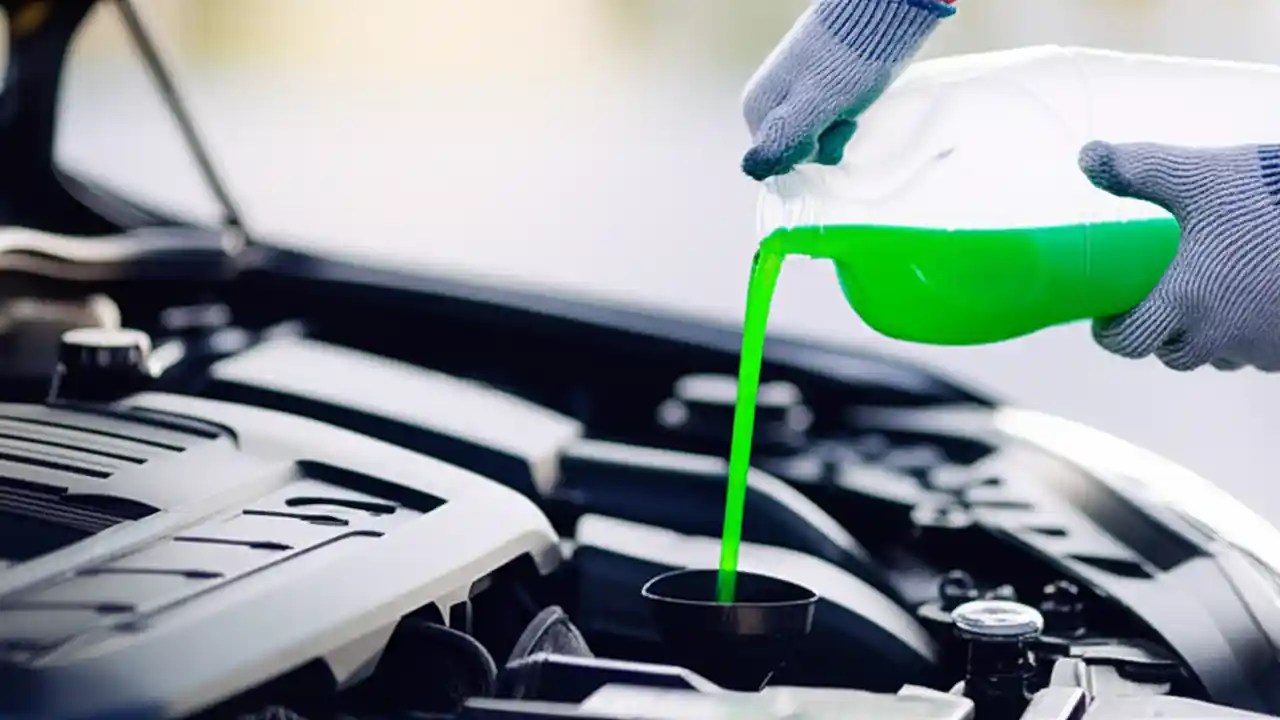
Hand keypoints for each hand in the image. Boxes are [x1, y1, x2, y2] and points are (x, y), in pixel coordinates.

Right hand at [741, 0, 952, 180]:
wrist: (877, 17)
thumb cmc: (847, 65)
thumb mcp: (814, 108)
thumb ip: (784, 139)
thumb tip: (753, 169)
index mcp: (756, 109)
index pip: (777, 162)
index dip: (808, 155)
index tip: (827, 130)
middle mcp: (764, 102)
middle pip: (793, 151)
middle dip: (822, 142)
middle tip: (843, 115)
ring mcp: (787, 93)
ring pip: (811, 136)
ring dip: (835, 129)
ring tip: (850, 103)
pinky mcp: (810, 86)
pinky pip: (822, 120)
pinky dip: (841, 116)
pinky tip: (852, 99)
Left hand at [1079, 141, 1279, 371]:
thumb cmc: (1270, 194)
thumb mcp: (1199, 177)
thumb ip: (1141, 170)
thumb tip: (1088, 155)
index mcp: (1186, 299)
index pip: (1129, 341)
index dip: (1113, 332)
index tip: (1110, 316)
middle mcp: (1221, 333)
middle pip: (1173, 353)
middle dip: (1162, 332)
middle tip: (1162, 299)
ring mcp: (1262, 345)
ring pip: (1219, 355)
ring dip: (1208, 335)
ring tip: (1213, 293)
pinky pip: (1262, 352)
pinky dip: (1250, 333)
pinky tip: (1256, 299)